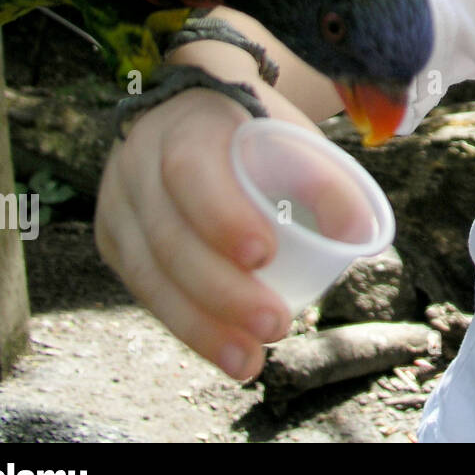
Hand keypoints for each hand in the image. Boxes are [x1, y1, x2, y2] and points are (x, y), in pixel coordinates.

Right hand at [95, 80, 321, 380]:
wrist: (190, 112)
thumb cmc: (251, 130)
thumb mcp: (291, 136)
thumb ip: (327, 181)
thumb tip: (359, 238)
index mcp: (186, 128)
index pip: (191, 172)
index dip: (222, 216)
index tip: (266, 255)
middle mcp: (138, 165)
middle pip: (170, 238)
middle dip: (223, 293)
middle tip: (275, 324)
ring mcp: (119, 206)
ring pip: (150, 277)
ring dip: (202, 327)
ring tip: (250, 362)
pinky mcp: (115, 242)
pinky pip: (146, 291)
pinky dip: (187, 326)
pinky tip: (224, 351)